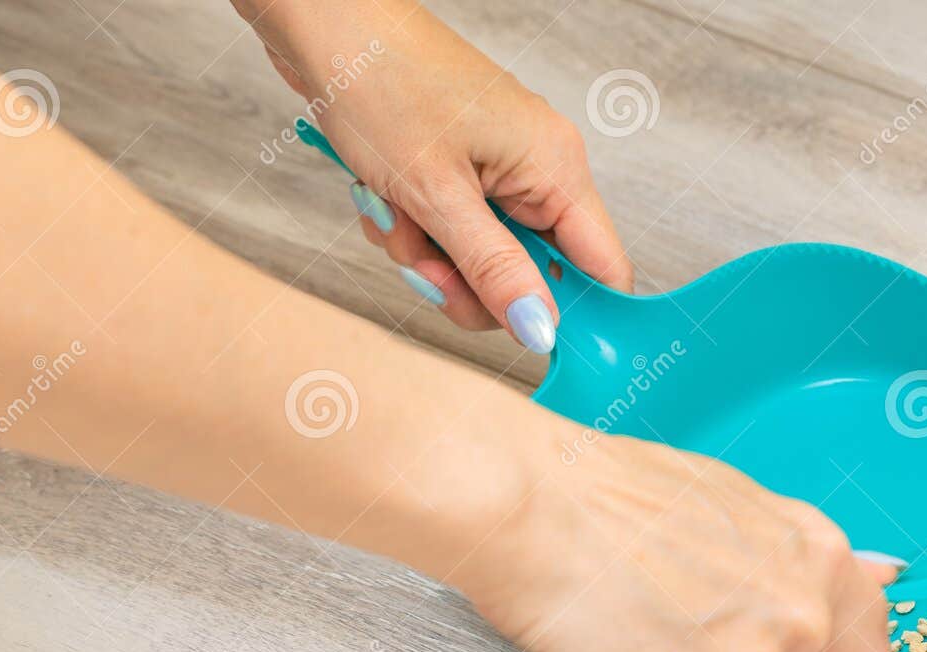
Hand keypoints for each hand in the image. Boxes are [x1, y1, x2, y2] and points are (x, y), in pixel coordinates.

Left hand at [242, 0, 631, 347]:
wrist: (322, 21)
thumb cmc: (380, 83)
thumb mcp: (436, 195)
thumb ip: (495, 271)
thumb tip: (542, 332)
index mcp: (556, 166)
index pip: (604, 270)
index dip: (577, 317)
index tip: (534, 344)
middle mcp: (538, 168)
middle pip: (534, 275)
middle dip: (473, 285)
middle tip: (427, 267)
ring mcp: (499, 169)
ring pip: (484, 261)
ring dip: (431, 256)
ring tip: (394, 213)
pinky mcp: (462, 168)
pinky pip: (453, 233)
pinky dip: (415, 230)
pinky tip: (386, 199)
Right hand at [455, 424, 897, 651]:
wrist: (534, 507)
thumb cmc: (608, 494)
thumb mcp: (731, 502)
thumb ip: (795, 557)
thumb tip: (873, 576)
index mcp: (819, 560)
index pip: (865, 649)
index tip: (781, 650)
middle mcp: (799, 618)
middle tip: (665, 621)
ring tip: (629, 629)